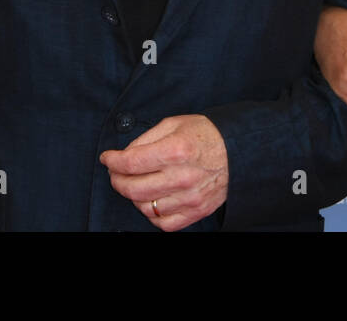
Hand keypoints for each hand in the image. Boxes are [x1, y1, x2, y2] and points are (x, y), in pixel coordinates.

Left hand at [100, 114, 226, 231]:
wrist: (239, 150)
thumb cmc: (205, 134)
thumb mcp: (174, 124)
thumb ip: (146, 138)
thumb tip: (125, 155)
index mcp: (176, 150)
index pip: (130, 163)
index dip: (112, 161)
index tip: (107, 158)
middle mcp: (182, 177)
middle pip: (133, 189)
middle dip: (117, 180)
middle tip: (116, 173)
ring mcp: (190, 198)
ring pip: (145, 208)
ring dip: (134, 197)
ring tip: (136, 184)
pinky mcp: (197, 211)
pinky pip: (164, 223)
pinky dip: (151, 214)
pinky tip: (151, 201)